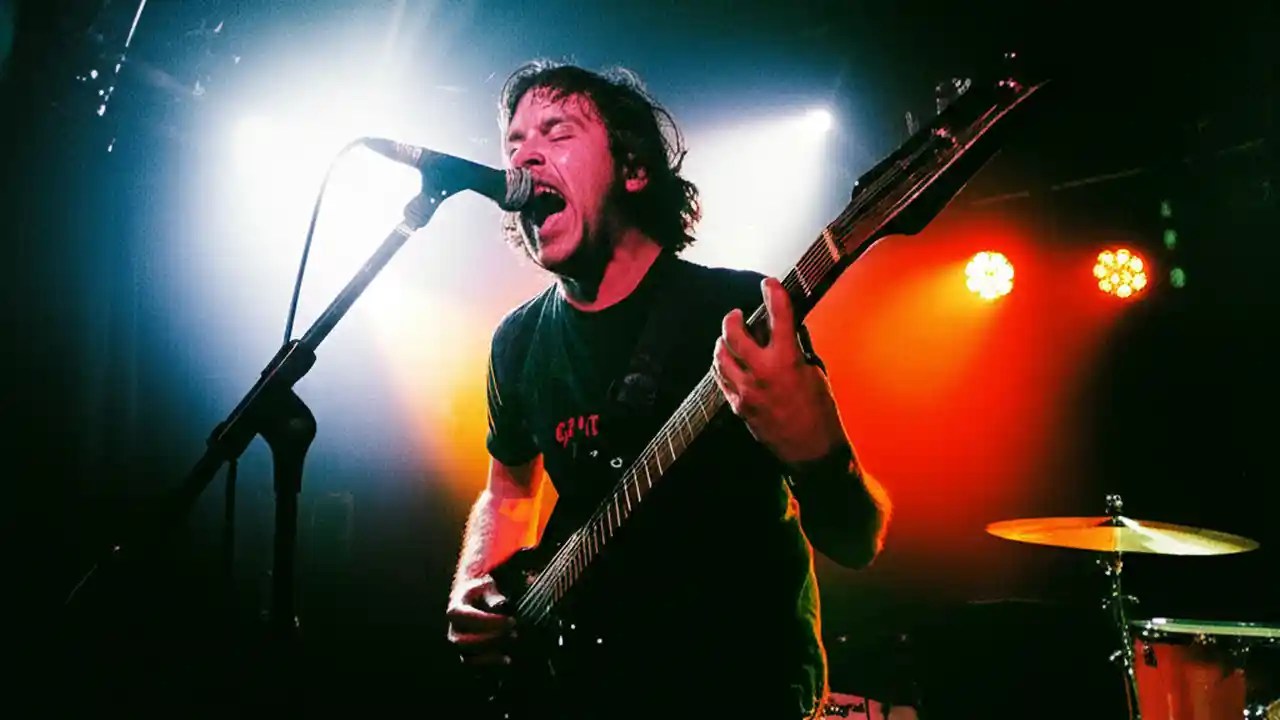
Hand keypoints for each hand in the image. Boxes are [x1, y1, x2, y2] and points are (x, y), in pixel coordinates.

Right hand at [447, 575, 515, 665]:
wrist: (471, 598)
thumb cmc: (481, 591)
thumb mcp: (487, 587)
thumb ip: (493, 596)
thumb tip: (500, 604)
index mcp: (455, 610)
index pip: (469, 618)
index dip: (490, 621)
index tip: (510, 620)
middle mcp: (453, 629)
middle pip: (466, 641)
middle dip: (491, 638)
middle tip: (513, 632)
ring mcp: (458, 644)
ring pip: (469, 656)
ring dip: (491, 653)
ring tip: (511, 642)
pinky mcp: (465, 653)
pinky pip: (474, 664)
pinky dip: (489, 663)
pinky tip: (507, 659)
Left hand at [712, 277, 848, 466]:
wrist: (812, 450)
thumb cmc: (820, 413)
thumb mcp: (815, 373)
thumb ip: (797, 349)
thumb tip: (787, 329)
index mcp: (787, 359)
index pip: (778, 315)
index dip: (773, 293)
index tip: (769, 284)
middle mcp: (762, 372)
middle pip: (733, 333)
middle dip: (732, 318)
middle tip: (736, 315)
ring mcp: (746, 390)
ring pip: (720, 356)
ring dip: (723, 342)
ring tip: (729, 339)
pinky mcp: (738, 405)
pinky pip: (721, 379)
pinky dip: (723, 366)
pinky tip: (728, 364)